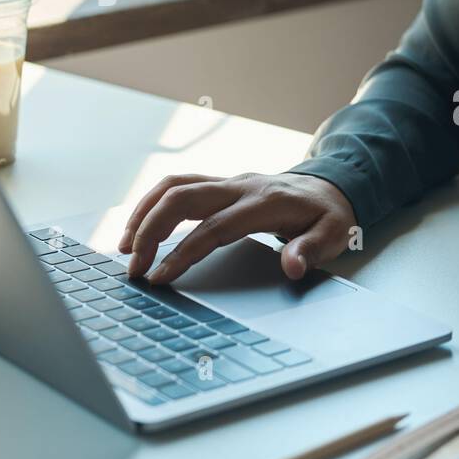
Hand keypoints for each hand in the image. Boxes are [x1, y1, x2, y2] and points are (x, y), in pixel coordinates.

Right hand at [117, 173, 357, 284]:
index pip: (214, 228)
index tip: (159, 277)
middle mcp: (242, 186)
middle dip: (150, 230)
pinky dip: (153, 202)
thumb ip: (312, 250)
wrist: (332, 186)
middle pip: (183, 198)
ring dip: (144, 213)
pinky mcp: (221, 184)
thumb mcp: (334, 235)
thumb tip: (291, 267)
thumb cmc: (329, 216)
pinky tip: (140, 226)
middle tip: (132, 267)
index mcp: (266, 202)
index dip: (183, 252)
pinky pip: (180, 185)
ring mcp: (229, 182)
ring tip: (124, 246)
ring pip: (175, 186)